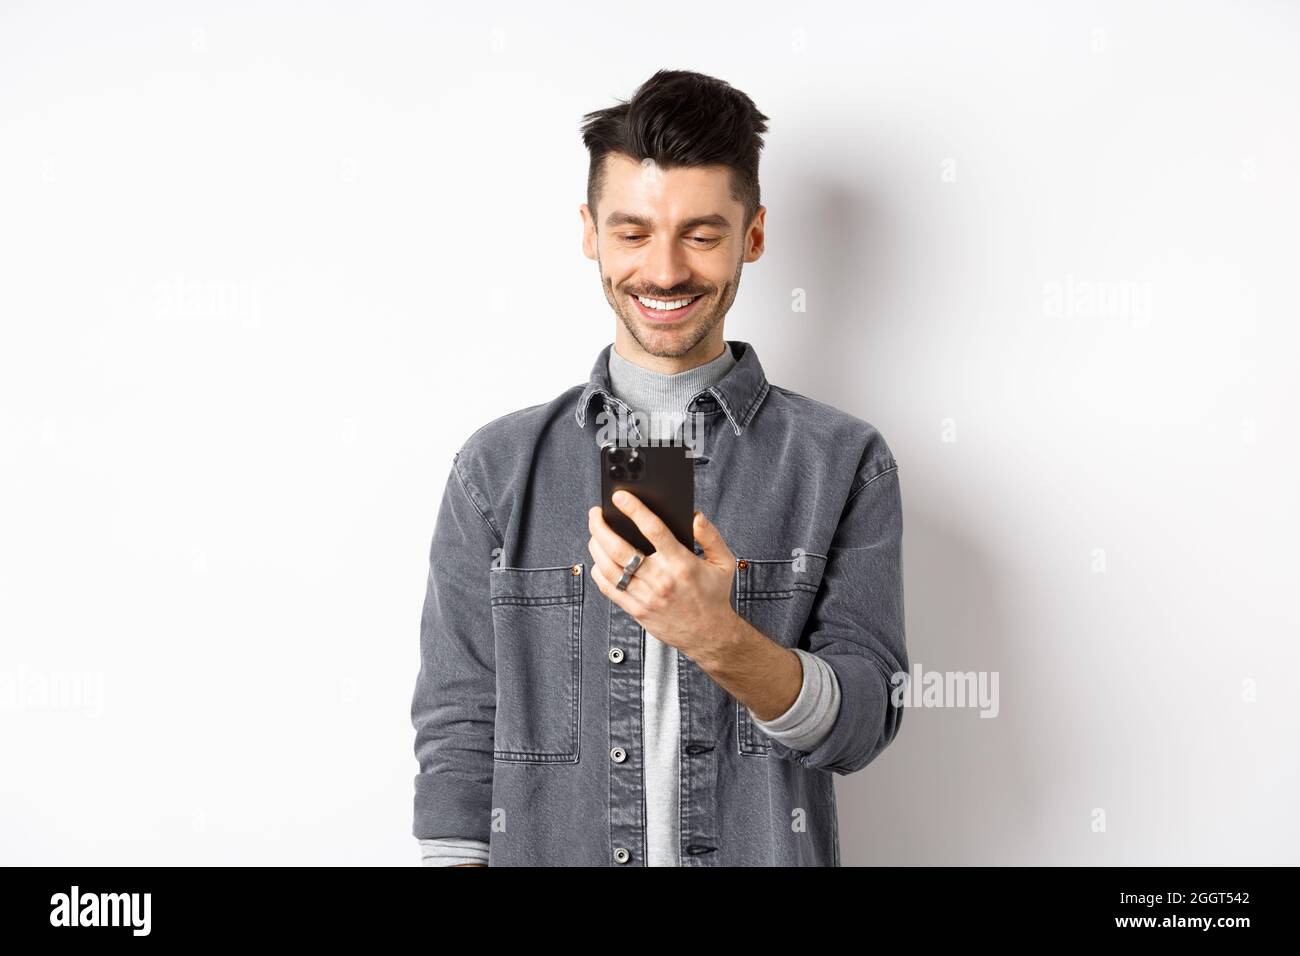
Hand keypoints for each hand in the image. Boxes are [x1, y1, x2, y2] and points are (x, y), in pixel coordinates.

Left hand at [587, 491, 738, 659]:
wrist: (709, 635)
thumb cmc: (714, 596)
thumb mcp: (724, 562)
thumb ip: (711, 536)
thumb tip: (695, 516)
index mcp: (681, 564)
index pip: (654, 530)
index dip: (634, 509)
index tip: (620, 496)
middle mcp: (660, 580)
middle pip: (620, 548)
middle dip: (602, 526)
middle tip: (596, 513)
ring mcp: (645, 596)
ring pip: (609, 567)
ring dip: (596, 546)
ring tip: (595, 533)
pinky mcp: (636, 610)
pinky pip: (609, 588)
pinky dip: (599, 571)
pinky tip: (599, 559)